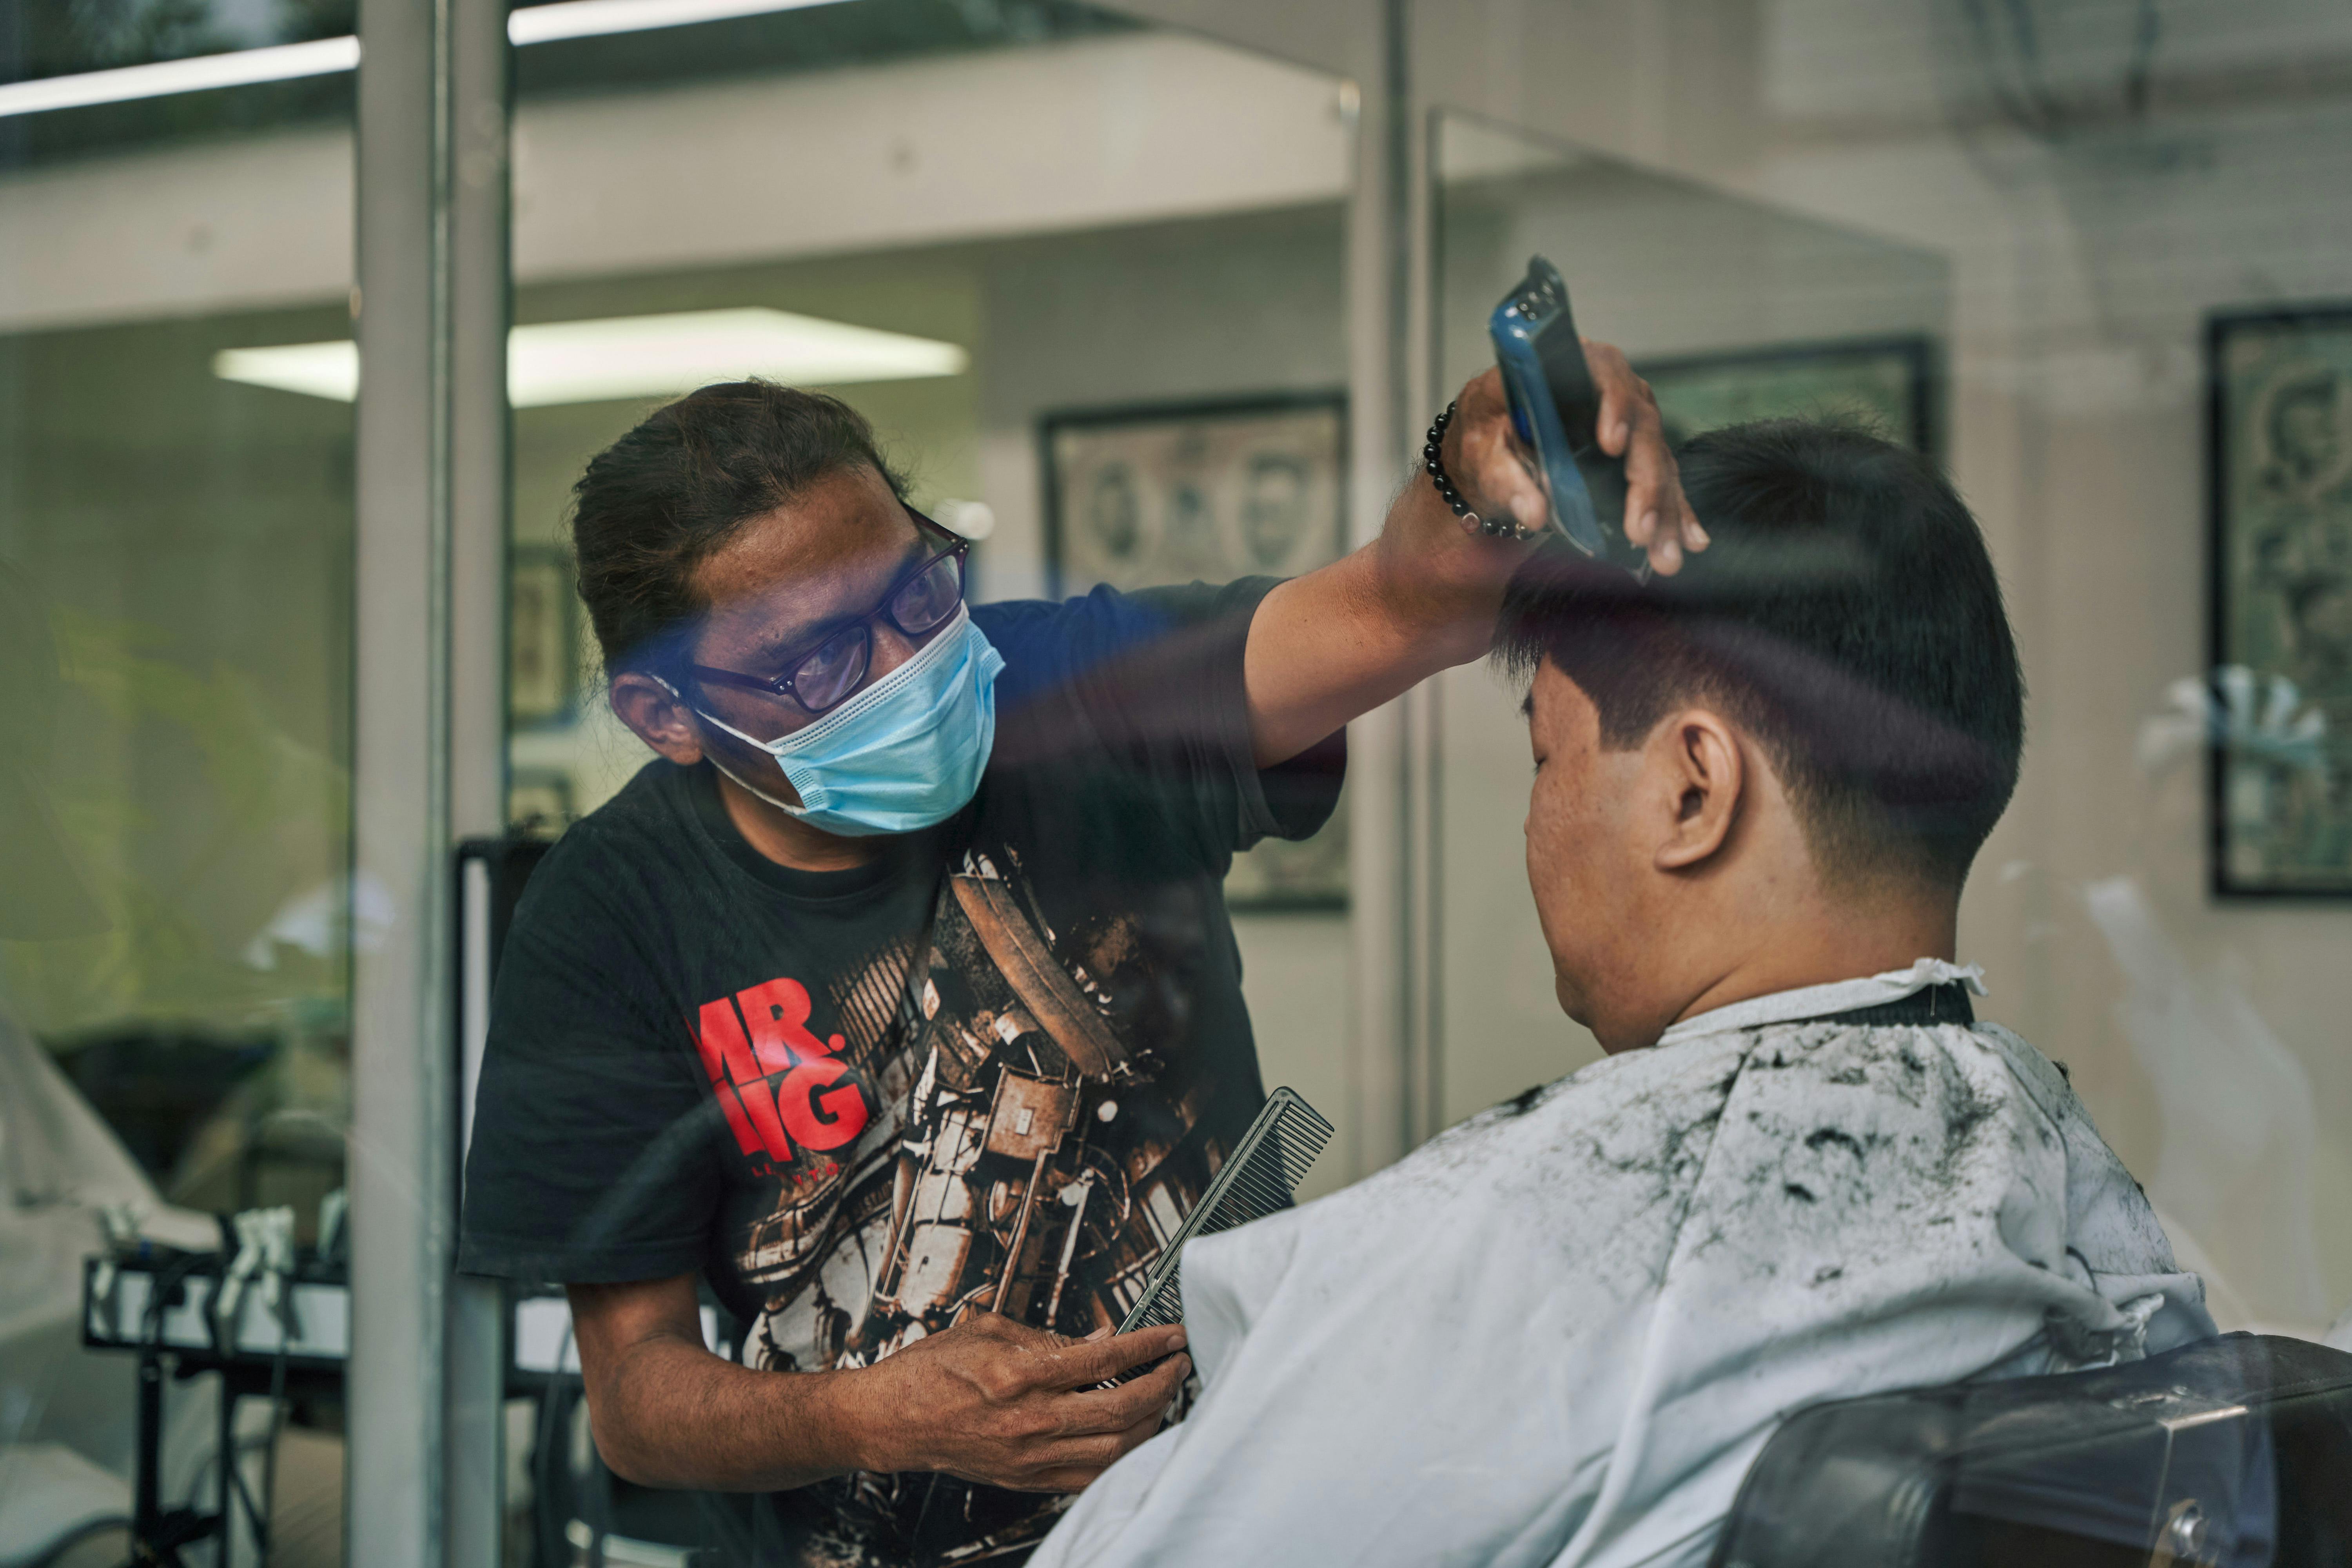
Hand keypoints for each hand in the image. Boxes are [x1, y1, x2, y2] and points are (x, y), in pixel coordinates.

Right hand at [852, 1314, 1191, 1491]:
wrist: (890, 1420)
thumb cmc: (929, 1371)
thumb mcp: (987, 1331)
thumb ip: (1047, 1336)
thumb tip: (1099, 1340)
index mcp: (1019, 1375)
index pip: (1104, 1359)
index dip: (1148, 1345)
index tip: (1171, 1335)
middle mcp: (1029, 1420)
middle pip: (1119, 1409)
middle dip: (1161, 1385)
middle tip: (1177, 1365)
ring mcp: (1029, 1456)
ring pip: (1113, 1449)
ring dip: (1149, 1422)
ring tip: (1162, 1397)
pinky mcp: (1025, 1479)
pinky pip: (1089, 1477)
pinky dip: (1120, 1457)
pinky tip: (1131, 1436)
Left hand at [1443, 351, 1707, 574]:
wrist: (1492, 448)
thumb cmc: (1486, 437)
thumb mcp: (1483, 456)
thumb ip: (1506, 480)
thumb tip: (1534, 513)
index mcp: (1567, 370)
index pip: (1601, 373)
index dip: (1613, 406)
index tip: (1612, 444)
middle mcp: (1608, 390)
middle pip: (1641, 427)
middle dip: (1645, 482)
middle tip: (1641, 528)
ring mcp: (1629, 421)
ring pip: (1658, 461)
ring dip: (1665, 510)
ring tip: (1666, 554)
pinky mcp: (1638, 452)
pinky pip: (1664, 480)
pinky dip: (1676, 512)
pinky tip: (1690, 540)